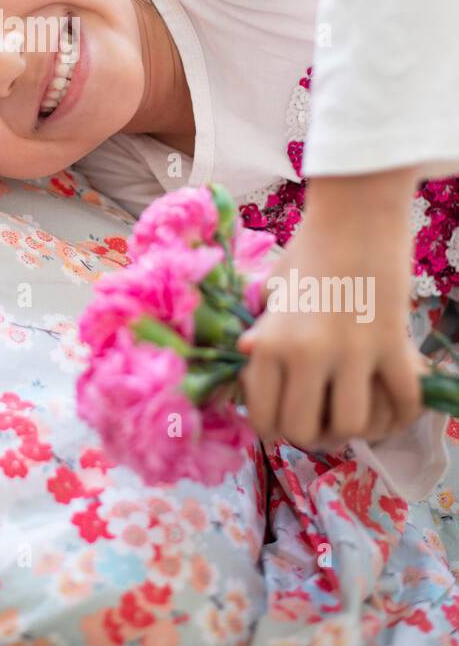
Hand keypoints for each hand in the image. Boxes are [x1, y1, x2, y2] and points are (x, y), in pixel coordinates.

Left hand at [236, 169, 427, 451]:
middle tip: (321, 415)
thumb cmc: (308, 248)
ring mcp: (353, 351)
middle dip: (313, 433)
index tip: (286, 417)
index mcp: (268, 342)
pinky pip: (402, 403)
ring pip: (354, 426)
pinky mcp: (394, 344)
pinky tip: (392, 400)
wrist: (356, 212)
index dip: (275, 427)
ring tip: (354, 406)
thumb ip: (260, 334)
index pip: (265, 418)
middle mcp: (307, 353)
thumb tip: (243, 361)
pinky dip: (400, 412)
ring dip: (355, 425)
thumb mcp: (272, 293)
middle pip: (306, 432)